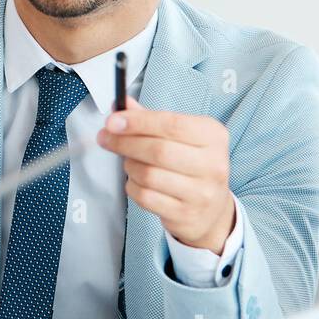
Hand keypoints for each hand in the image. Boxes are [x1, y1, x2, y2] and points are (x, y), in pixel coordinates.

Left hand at [97, 97, 235, 254]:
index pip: (172, 124)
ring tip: (128, 161)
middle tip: (105, 138)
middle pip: (158, 150)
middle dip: (125, 142)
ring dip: (129, 166)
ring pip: (149, 175)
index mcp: (213, 136)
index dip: (138, 122)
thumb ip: (150, 119)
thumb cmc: (191, 164)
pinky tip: (136, 181)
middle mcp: (213, 163)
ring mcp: (201, 192)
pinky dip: (132, 186)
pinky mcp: (185, 214)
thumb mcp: (180, 136)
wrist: (211, 209)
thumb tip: (120, 105)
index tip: (112, 121)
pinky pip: (145, 197)